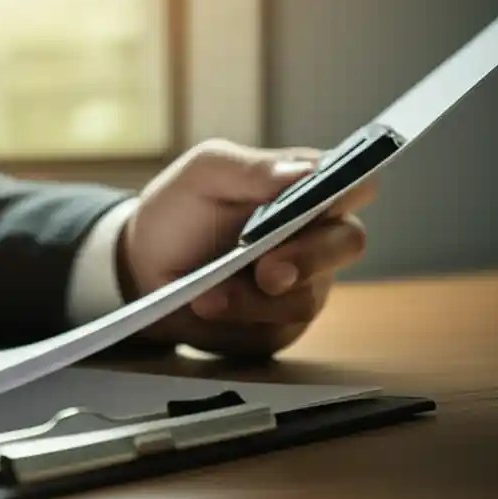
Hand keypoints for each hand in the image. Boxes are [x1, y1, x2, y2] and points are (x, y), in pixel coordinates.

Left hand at [118, 139, 375, 358]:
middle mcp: (314, 236)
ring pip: (307, 296)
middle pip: (348, 242)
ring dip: (253, 298)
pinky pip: (276, 329)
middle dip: (308, 258)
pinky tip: (207, 306)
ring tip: (206, 294)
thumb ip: (250, 169)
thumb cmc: (178, 210)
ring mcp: (302, 284)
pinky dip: (238, 319)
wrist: (142, 268)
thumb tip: (303, 172)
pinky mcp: (279, 325)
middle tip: (268, 270)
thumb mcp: (203, 174)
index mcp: (303, 188)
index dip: (349, 191)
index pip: (355, 184)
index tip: (323, 201)